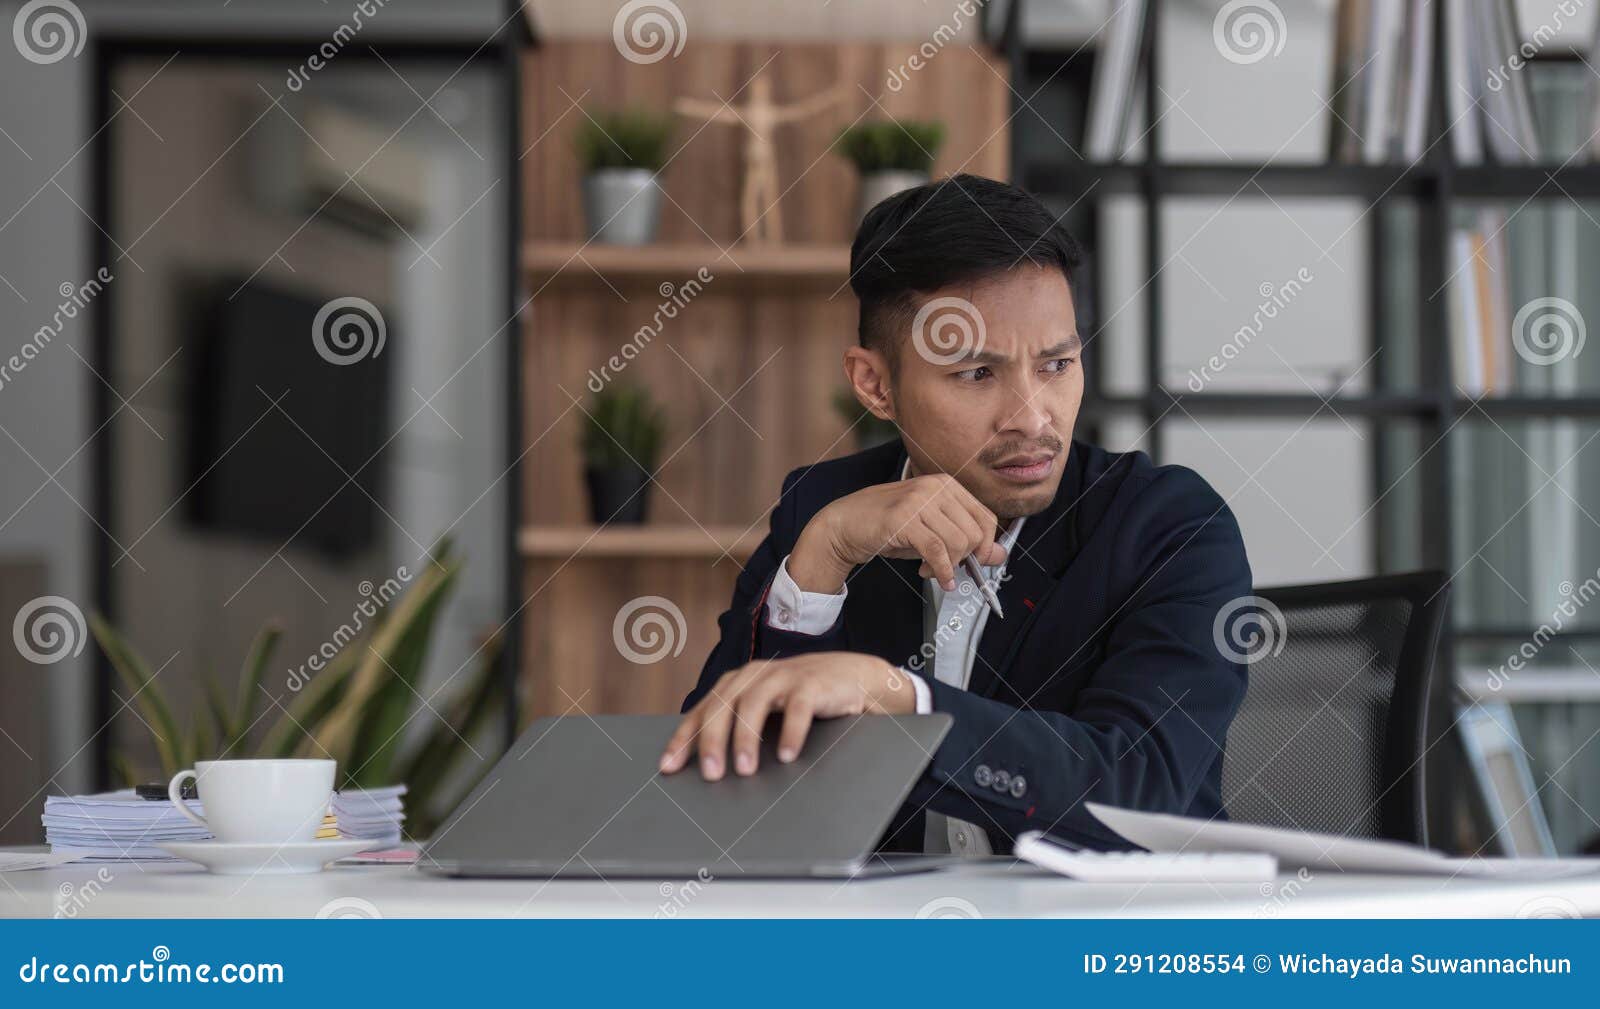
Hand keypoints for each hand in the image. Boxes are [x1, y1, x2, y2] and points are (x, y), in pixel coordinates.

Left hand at [659, 652, 913, 779]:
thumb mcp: (766, 712)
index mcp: (737, 684)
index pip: (702, 711)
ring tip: (745, 770)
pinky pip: (798, 708)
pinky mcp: (813, 683)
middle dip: (713, 741)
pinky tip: (787, 755)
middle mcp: (755, 677)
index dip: (684, 738)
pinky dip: (791, 732)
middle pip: (723, 706)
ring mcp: (784, 677)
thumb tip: (708, 768)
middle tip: (711, 775)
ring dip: (746, 739)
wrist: (854, 678)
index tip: (668, 767)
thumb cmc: (804, 699)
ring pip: (754, 704)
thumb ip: (740, 727)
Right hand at [787, 474, 1006, 593]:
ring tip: (932, 570)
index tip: (975, 561)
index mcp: (946, 485)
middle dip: (965, 559)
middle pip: (975, 533)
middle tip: (948, 568)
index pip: (986, 517)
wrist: (847, 524)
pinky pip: (937, 551)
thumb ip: (965, 539)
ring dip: (949, 566)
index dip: (986, 545)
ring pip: (958, 543)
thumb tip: (1000, 554)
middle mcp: (936, 488)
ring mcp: (919, 501)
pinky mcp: (904, 519)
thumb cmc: (889, 526)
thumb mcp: (933, 530)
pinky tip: (932, 575)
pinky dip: (941, 571)